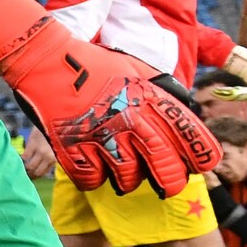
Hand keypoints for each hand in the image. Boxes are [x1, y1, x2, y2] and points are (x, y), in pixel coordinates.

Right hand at [0, 0, 215, 196]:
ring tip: (124, 174)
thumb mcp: (136, 69)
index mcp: (149, 98)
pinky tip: (95, 169)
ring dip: (129, 180)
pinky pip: (91, 178)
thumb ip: (163, 91)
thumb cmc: (93, 65)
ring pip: (127, 176)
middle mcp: (128, 117)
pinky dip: (94, 179)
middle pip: (164, 163)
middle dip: (171, 180)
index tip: (199, 165)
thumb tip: (187, 111)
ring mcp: (98, 133)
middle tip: (168, 186)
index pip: (190, 135)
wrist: (45, 60)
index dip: (201, 156)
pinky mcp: (70, 145)